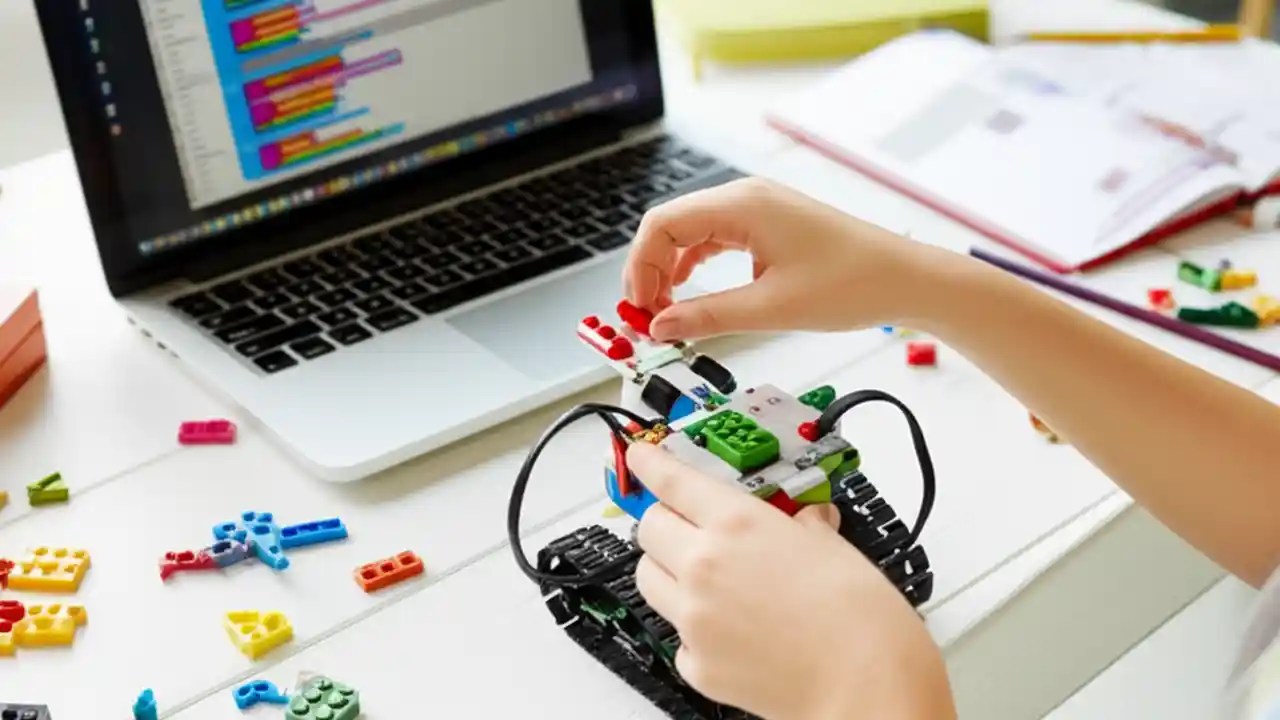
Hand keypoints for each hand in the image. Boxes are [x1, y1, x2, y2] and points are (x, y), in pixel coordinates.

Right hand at [623, 177, 955, 341]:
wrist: (905, 278)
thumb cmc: (853, 283)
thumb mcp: (772, 308)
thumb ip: (709, 317)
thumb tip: (663, 327)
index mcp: (743, 206)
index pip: (662, 225)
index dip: (640, 268)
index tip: (637, 309)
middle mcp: (746, 198)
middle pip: (670, 226)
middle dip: (649, 270)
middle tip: (644, 316)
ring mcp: (758, 208)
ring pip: (690, 232)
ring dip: (669, 269)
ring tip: (664, 311)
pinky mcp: (769, 224)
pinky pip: (714, 238)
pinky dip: (694, 264)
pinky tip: (689, 293)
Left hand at [628, 443, 955, 719]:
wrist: (867, 685)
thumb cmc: (860, 616)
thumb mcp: (832, 546)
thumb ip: (801, 525)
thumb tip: (804, 518)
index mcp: (737, 522)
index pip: (672, 481)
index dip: (651, 464)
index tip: (642, 457)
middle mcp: (703, 565)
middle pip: (650, 528)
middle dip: (666, 521)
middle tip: (690, 526)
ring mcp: (694, 618)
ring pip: (649, 579)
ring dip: (668, 570)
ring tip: (708, 578)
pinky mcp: (696, 664)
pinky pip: (677, 634)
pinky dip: (695, 628)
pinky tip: (732, 630)